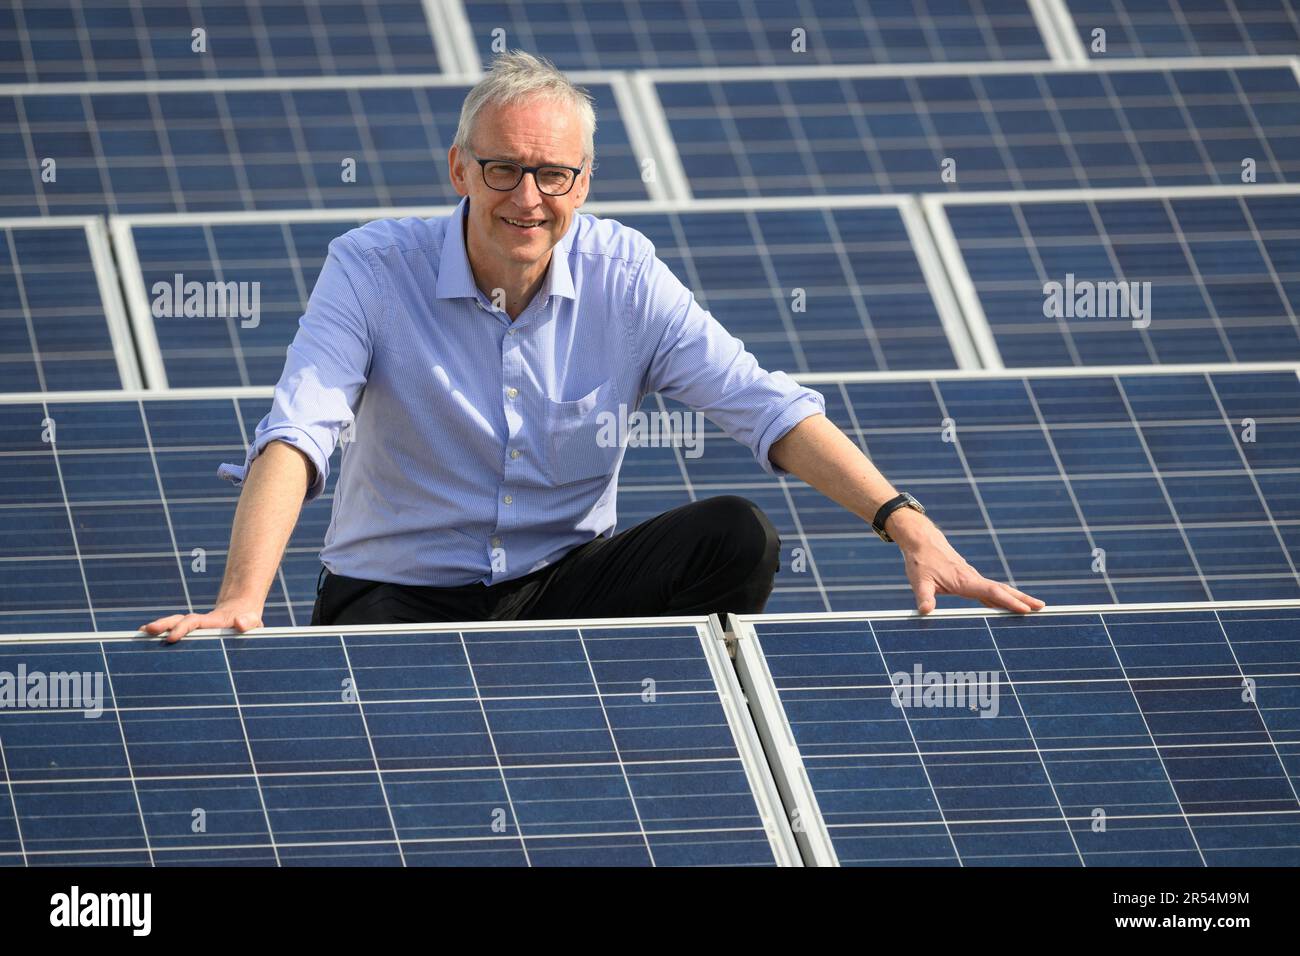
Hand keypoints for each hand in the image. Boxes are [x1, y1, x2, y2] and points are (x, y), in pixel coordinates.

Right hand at [139, 602, 264, 643]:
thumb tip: (240, 623)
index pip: (194, 623)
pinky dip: (160, 634)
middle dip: (163, 625)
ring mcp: (196, 628)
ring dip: (158, 629)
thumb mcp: (252, 620)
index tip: (171, 637)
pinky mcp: (194, 633)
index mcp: (213, 622)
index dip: (183, 628)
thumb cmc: (248, 619)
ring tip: (139, 635)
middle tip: (145, 630)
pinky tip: (144, 642)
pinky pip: (174, 632)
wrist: (242, 611)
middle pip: (178, 620)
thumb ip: (248, 621)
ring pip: (173, 624)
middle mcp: (200, 623)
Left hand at [888, 510, 1043, 614]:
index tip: (1026, 609)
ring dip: (1016, 598)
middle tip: (1043, 609)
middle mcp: (973, 579)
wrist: (921, 541)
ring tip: (1034, 608)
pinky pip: (990, 590)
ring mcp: (973, 578)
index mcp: (965, 581)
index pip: (992, 592)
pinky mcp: (969, 579)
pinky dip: (1002, 598)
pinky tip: (1006, 606)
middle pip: (1003, 590)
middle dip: (1023, 599)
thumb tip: (925, 612)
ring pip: (999, 589)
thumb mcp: (919, 581)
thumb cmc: (920, 560)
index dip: (1008, 602)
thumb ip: (923, 597)